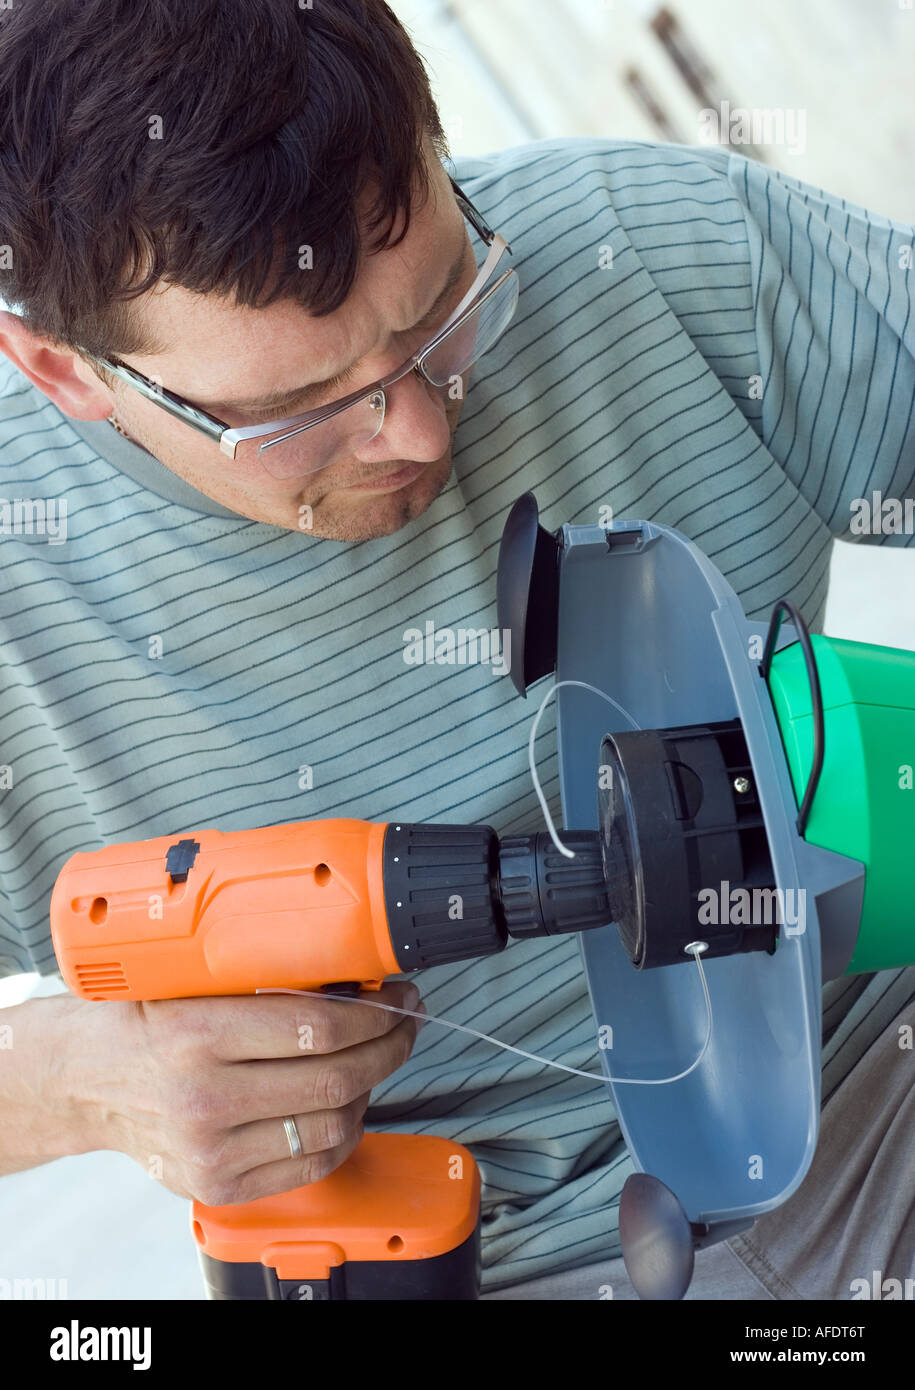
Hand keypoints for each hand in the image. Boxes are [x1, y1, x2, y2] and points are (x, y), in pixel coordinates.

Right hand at [1, 983, 422, 1203]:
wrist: (86, 1079)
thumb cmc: (145, 1018)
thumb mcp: (193, 981)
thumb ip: (263, 977)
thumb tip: (355, 970)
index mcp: (196, 1033)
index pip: (316, 1028)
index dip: (375, 1013)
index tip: (398, 998)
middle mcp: (204, 1097)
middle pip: (335, 1079)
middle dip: (389, 1047)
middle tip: (404, 1024)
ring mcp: (211, 1150)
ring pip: (332, 1125)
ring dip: (370, 1088)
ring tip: (373, 1059)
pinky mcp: (220, 1185)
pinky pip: (311, 1164)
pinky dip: (344, 1132)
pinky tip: (346, 1103)